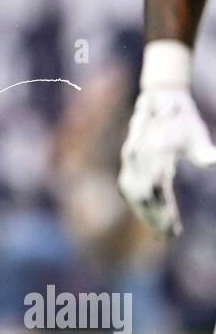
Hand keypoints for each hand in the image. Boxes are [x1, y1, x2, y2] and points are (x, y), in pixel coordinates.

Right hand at [119, 88, 215, 236]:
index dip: (164, 211)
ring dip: (145, 214)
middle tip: (168, 236)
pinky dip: (138, 205)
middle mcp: (138, 156)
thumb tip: (213, 160)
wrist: (160, 98)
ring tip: (160, 233)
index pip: (157, 188)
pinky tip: (149, 218)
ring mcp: (129, 159)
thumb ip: (203, 150)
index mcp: (155, 150)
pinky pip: (128, 189)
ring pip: (133, 194)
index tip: (174, 229)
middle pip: (143, 196)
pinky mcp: (127, 163)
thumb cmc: (183, 119)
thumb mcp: (197, 133)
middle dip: (154, 218)